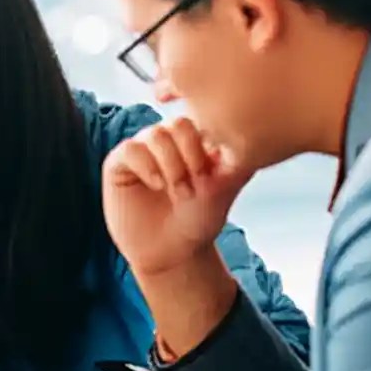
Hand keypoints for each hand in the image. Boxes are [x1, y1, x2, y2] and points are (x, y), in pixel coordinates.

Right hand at [102, 117, 252, 276]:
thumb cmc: (199, 220)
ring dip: (171, 164)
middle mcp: (168, 139)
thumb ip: (237, 157)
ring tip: (178, 191)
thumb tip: (250, 130)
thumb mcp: (226, 186)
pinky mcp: (120, 163)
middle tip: (195, 186)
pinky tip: (157, 185)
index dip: (210, 146)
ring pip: (155, 134)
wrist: (172, 252)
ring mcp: (143, 149)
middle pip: (179, 124)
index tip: (213, 177)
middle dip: (190, 157)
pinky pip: (131, 149)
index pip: (202, 118)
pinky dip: (146, 165)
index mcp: (195, 138)